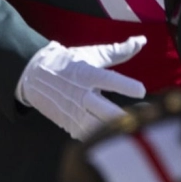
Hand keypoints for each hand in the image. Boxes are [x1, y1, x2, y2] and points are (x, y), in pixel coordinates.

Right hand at [16, 37, 147, 138]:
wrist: (32, 76)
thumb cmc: (68, 63)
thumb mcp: (91, 55)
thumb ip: (119, 51)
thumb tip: (142, 40)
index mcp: (86, 74)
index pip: (108, 80)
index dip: (124, 85)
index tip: (141, 90)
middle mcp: (80, 95)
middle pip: (103, 110)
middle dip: (124, 117)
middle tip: (147, 119)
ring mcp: (73, 112)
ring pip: (96, 127)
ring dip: (115, 131)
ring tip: (137, 133)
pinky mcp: (69, 124)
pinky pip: (87, 136)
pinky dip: (102, 139)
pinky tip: (119, 141)